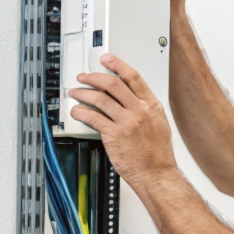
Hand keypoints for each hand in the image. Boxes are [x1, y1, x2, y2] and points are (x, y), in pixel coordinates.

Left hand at [68, 55, 177, 184]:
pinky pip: (93, 118)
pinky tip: (77, 112)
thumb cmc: (158, 155)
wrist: (157, 174)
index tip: (107, 59)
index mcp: (152, 106)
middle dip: (94, 77)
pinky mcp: (114, 135)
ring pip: (100, 98)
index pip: (133, 77)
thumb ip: (144, 110)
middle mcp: (140, 111)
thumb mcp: (158, 125)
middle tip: (84, 77)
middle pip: (112, 84)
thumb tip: (128, 98)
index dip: (117, 65)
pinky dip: (82, 112)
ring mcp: (127, 122)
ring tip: (75, 93)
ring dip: (83, 93)